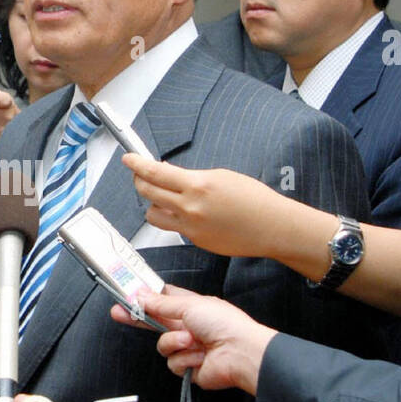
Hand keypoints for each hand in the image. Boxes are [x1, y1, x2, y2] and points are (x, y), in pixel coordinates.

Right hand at [109, 286, 275, 394]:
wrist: (239, 353)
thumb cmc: (225, 324)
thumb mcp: (189, 305)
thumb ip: (161, 303)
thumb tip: (142, 295)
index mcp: (191, 307)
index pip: (162, 300)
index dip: (145, 299)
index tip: (129, 296)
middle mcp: (188, 327)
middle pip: (156, 322)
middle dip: (139, 318)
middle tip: (120, 312)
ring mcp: (188, 347)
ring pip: (163, 345)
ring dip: (175, 342)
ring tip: (191, 341)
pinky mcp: (189, 366)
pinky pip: (173, 363)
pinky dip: (185, 359)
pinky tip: (199, 356)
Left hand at [123, 157, 287, 258]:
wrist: (272, 227)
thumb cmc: (253, 199)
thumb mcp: (220, 177)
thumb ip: (191, 177)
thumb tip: (169, 175)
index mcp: (198, 185)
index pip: (155, 173)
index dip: (137, 165)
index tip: (128, 160)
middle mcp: (190, 208)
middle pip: (147, 193)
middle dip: (139, 181)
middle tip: (140, 176)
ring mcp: (190, 228)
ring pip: (153, 215)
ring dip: (153, 204)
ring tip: (164, 198)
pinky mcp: (195, 241)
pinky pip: (173, 227)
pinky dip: (175, 218)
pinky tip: (189, 212)